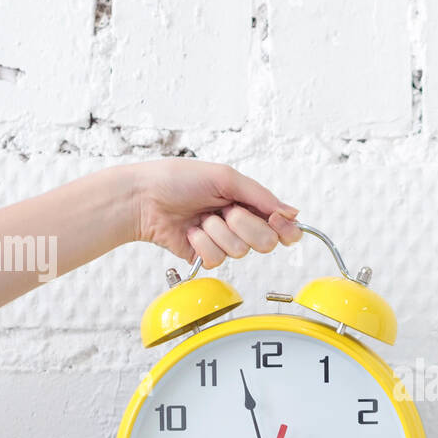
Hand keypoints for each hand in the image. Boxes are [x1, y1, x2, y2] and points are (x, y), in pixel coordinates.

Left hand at [128, 159, 303, 267]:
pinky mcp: (205, 256)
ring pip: (240, 251)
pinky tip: (190, 231)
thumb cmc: (178, 179)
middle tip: (225, 211)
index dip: (285, 228)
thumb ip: (261, 196)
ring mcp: (222, 241)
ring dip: (218, 231)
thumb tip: (293, 213)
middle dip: (244, 225)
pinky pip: (216, 260)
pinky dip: (202, 243)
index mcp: (247, 202)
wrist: (143, 198)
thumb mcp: (225, 177)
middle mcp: (239, 224)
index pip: (281, 224)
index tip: (278, 221)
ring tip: (200, 218)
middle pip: (266, 242)